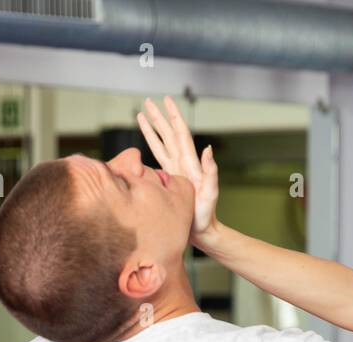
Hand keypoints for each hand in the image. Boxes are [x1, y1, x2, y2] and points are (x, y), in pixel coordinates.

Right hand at [137, 95, 218, 241]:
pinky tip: (145, 141)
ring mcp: (174, 170)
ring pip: (161, 143)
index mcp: (190, 163)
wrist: (202, 230)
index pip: (180, 134)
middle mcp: (181, 163)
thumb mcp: (211, 192)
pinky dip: (150, 147)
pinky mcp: (168, 179)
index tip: (167, 101)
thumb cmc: (207, 214)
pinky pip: (157, 158)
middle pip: (168, 134)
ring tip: (142, 114)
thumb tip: (207, 148)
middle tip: (149, 101)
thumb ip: (210, 170)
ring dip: (152, 128)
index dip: (173, 116)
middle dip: (159, 117)